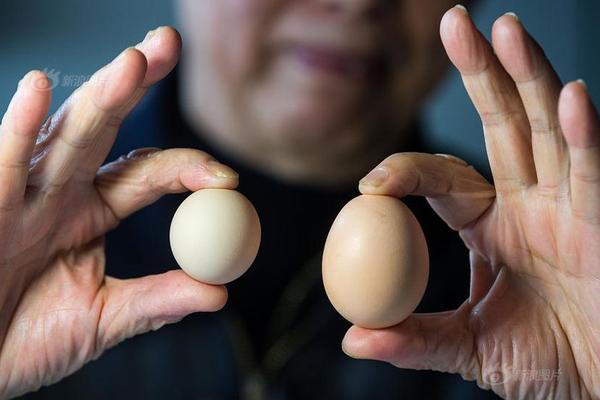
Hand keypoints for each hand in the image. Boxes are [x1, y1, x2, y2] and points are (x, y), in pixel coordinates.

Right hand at [0, 27, 237, 397]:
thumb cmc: (25, 337)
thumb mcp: (101, 319)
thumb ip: (156, 302)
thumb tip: (219, 294)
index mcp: (92, 211)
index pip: (147, 173)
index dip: (187, 167)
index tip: (227, 179)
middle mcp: (59, 191)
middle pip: (104, 128)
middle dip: (135, 85)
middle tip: (168, 46)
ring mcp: (20, 193)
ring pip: (63, 135)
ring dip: (99, 97)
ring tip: (134, 62)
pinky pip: (1, 165)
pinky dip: (17, 128)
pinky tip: (35, 89)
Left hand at [341, 7, 599, 398]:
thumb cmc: (544, 360)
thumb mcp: (469, 348)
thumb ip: (415, 339)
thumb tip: (353, 338)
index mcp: (491, 224)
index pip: (445, 178)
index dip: (409, 170)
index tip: (373, 182)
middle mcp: (531, 201)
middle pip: (503, 124)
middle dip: (480, 73)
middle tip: (454, 24)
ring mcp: (570, 204)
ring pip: (546, 130)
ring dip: (528, 77)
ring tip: (504, 29)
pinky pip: (592, 172)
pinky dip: (584, 135)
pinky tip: (570, 97)